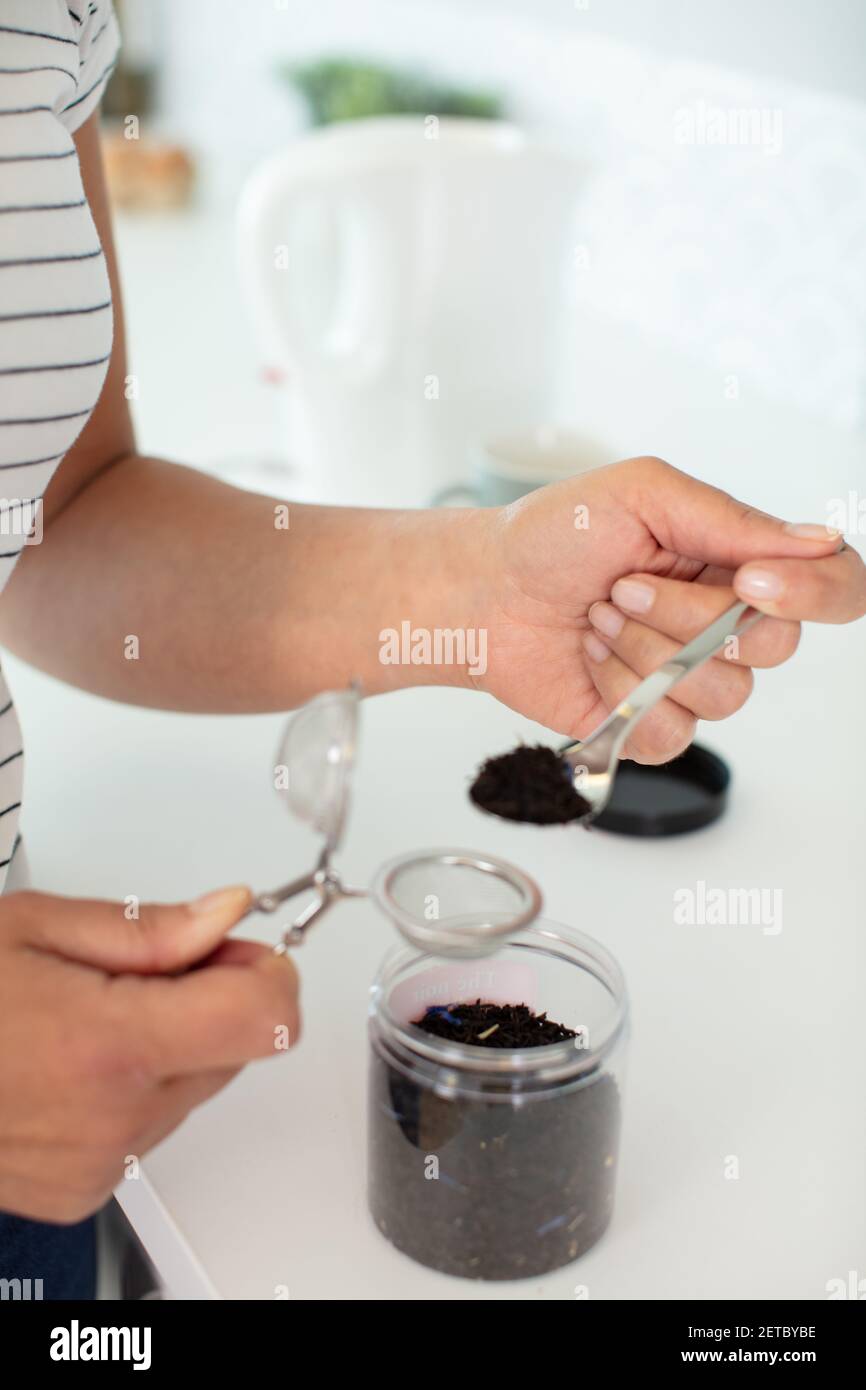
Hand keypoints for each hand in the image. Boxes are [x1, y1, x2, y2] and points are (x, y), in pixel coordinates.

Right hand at [0, 886, 298, 1221]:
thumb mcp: (33, 927)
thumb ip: (148, 928)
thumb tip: (227, 913)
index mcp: (108, 1045)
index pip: (265, 1019)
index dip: (265, 970)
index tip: (234, 946)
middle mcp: (114, 1119)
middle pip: (238, 1049)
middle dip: (212, 996)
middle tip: (144, 966)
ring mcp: (98, 1165)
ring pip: (197, 1086)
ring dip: (171, 1042)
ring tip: (88, 1013)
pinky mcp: (82, 1191)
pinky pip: (152, 1125)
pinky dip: (134, 1086)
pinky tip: (72, 1059)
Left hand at [474, 456, 865, 761]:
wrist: (484, 591)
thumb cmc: (556, 535)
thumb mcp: (643, 494)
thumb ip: (731, 519)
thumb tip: (818, 543)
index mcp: (740, 563)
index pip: (835, 588)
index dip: (813, 593)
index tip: (748, 581)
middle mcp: (729, 626)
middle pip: (772, 647)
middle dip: (687, 615)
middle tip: (623, 586)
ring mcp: (693, 681)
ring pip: (722, 694)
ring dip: (644, 652)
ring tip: (599, 618)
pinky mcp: (653, 727)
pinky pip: (674, 734)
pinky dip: (621, 695)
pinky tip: (591, 661)